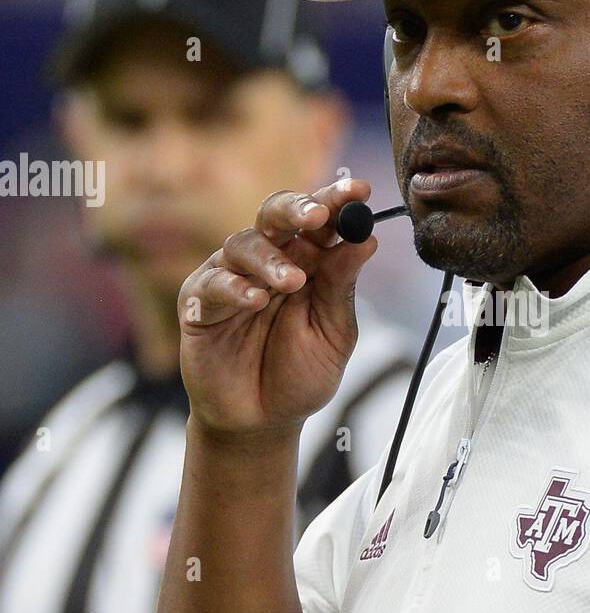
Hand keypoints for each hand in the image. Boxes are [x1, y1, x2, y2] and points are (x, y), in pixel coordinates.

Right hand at [177, 178, 376, 434]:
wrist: (261, 422)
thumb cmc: (299, 374)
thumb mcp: (333, 333)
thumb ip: (342, 287)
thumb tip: (367, 239)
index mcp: (307, 261)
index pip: (320, 220)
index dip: (337, 200)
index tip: (359, 190)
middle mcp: (268, 261)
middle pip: (275, 214)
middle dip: (297, 208)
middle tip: (318, 216)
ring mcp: (230, 279)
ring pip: (243, 244)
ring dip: (270, 259)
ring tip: (292, 281)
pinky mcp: (199, 304)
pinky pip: (212, 284)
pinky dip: (234, 288)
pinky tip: (255, 300)